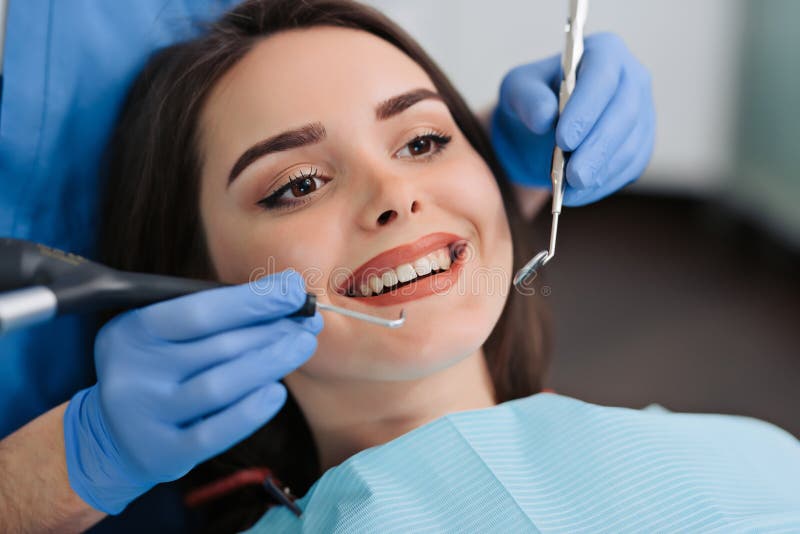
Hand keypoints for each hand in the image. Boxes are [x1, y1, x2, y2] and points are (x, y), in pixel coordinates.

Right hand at [63, 269, 321, 513]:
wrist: (112, 436)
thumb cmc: (157, 368)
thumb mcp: (166, 333)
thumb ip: (216, 315)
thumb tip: (286, 296)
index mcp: (133, 330)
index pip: (200, 311)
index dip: (253, 300)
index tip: (294, 289)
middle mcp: (134, 372)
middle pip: (218, 347)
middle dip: (272, 330)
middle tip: (308, 321)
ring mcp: (146, 416)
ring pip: (220, 386)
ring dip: (270, 362)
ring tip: (302, 346)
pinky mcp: (163, 453)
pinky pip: (216, 432)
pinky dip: (251, 411)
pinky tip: (277, 392)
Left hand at [490, 32, 654, 205]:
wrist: (540, 128)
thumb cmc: (532, 99)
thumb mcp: (517, 91)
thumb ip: (527, 99)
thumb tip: (545, 117)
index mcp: (604, 52)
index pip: (603, 76)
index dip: (586, 109)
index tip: (563, 139)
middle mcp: (632, 79)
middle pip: (624, 114)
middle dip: (597, 148)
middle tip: (572, 176)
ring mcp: (642, 113)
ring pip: (631, 145)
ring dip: (600, 171)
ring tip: (569, 189)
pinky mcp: (640, 144)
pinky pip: (629, 167)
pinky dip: (603, 184)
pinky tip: (577, 195)